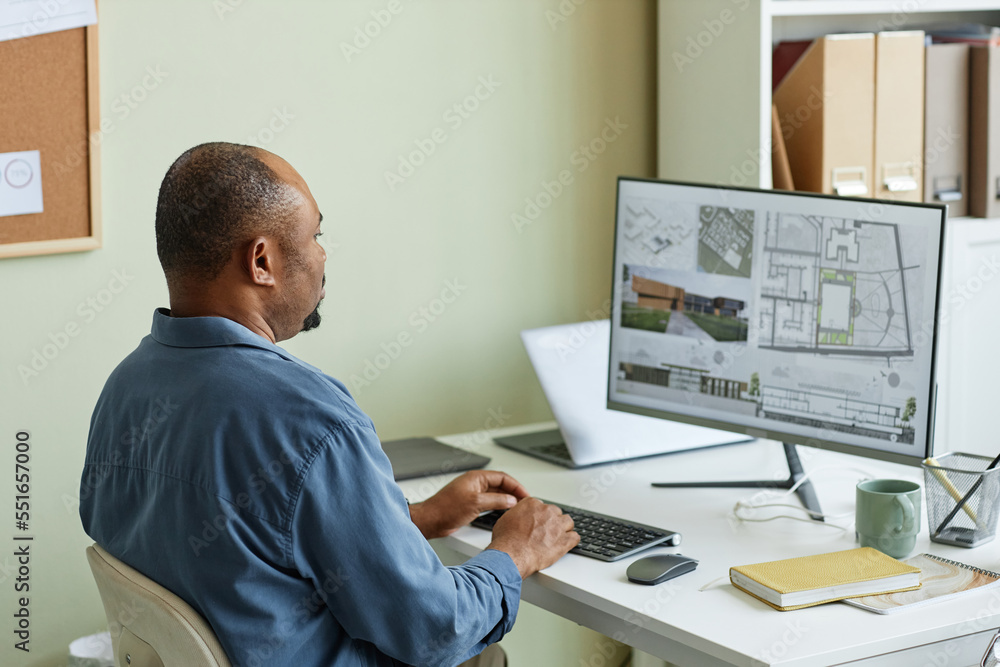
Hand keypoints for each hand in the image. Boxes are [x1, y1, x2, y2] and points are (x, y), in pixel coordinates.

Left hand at [408, 470, 528, 539]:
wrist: (430, 520)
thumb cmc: (446, 509)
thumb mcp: (475, 503)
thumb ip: (496, 501)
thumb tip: (511, 500)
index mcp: (476, 478)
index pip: (502, 477)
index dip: (516, 485)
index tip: (525, 495)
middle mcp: (475, 484)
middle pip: (500, 485)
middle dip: (513, 492)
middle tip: (524, 502)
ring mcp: (472, 494)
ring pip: (495, 495)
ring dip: (506, 500)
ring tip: (517, 508)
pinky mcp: (470, 505)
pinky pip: (489, 503)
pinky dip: (498, 506)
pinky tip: (503, 512)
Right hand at [486, 497, 579, 578]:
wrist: (511, 554)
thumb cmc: (506, 540)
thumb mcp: (505, 519)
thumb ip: (516, 515)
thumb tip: (517, 517)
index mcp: (532, 504)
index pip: (542, 506)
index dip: (540, 516)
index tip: (539, 522)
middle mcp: (547, 511)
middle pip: (556, 512)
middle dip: (552, 522)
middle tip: (547, 532)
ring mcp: (557, 525)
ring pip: (568, 522)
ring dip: (564, 529)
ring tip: (557, 537)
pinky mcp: (564, 540)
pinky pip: (575, 537)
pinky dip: (571, 541)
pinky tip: (566, 544)